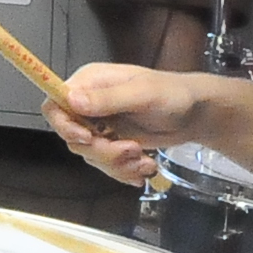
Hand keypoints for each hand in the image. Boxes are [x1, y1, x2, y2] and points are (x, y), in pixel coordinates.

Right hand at [40, 62, 204, 184]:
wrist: (197, 115)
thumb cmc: (174, 96)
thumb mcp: (143, 95)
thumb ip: (108, 98)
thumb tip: (71, 100)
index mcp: (90, 83)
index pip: (55, 104)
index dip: (63, 124)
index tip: (87, 137)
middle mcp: (89, 104)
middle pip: (72, 136)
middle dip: (102, 151)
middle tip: (131, 150)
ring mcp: (99, 125)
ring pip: (88, 155)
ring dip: (116, 163)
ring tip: (144, 161)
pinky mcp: (110, 142)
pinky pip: (103, 164)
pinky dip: (123, 170)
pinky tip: (144, 167)